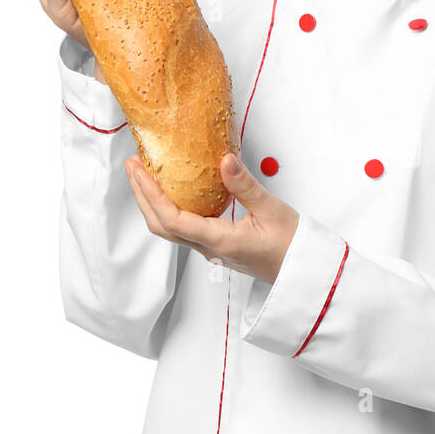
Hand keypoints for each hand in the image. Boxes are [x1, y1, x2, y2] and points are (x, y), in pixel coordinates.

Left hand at [125, 151, 299, 285]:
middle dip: (141, 196)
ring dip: (151, 202)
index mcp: (220, 241)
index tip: (140, 172)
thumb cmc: (292, 246)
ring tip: (145, 176)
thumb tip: (225, 161)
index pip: (173, 220)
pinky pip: (183, 228)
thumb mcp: (273, 209)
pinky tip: (172, 191)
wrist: (301, 272)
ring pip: (169, 229)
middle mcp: (209, 249)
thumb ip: (246, 185)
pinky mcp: (215, 246)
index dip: (151, 195)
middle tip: (132, 167)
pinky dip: (168, 208)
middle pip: (161, 226)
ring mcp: (210, 249)